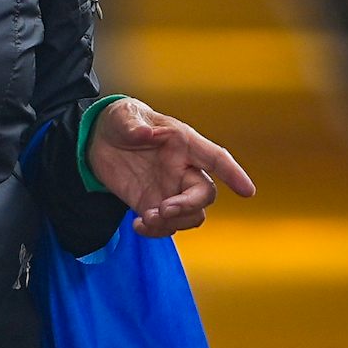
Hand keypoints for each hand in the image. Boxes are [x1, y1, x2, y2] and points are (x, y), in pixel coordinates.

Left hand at [85, 98, 255, 237]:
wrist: (99, 140)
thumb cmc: (121, 120)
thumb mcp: (123, 115)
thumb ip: (133, 125)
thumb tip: (145, 134)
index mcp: (182, 143)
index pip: (215, 158)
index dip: (233, 174)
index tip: (247, 192)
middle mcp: (182, 169)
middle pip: (204, 195)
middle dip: (189, 206)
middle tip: (163, 209)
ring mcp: (169, 190)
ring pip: (190, 216)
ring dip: (172, 223)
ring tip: (146, 218)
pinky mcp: (152, 205)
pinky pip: (166, 227)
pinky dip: (155, 232)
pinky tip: (138, 225)